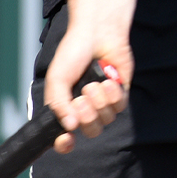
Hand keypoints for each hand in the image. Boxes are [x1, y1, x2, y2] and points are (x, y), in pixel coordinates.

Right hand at [43, 20, 131, 154]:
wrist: (97, 33)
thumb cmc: (73, 54)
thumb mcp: (57, 79)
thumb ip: (59, 105)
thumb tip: (70, 127)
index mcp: (65, 107)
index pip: (64, 136)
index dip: (65, 144)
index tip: (66, 139)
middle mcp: (83, 109)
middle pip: (89, 130)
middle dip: (87, 115)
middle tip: (82, 98)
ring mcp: (102, 103)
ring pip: (106, 119)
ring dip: (100, 101)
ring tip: (94, 83)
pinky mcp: (119, 95)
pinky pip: (119, 107)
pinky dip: (113, 95)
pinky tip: (108, 80)